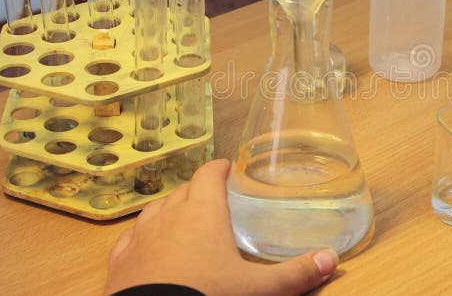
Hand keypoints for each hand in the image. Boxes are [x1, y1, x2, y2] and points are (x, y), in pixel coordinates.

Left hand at [104, 159, 338, 295]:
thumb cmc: (207, 294)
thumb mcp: (259, 289)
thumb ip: (295, 273)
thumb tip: (331, 259)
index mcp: (203, 211)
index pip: (209, 174)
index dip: (219, 169)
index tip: (227, 169)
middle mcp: (168, 215)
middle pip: (183, 190)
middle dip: (197, 191)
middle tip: (214, 200)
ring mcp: (140, 237)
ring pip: (155, 210)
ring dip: (169, 210)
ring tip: (182, 218)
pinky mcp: (121, 261)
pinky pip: (132, 238)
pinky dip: (143, 236)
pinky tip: (147, 243)